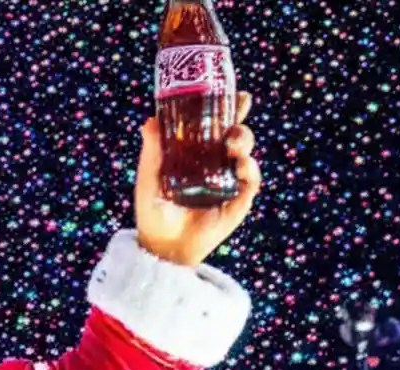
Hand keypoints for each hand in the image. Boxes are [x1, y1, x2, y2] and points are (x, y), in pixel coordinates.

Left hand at [134, 91, 260, 265]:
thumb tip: (150, 120)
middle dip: (240, 118)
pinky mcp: (238, 201)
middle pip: (234, 134)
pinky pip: (250, 181)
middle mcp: (216, 165)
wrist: (162, 247)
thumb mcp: (149, 178)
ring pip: (245, 153)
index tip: (232, 92)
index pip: (214, 126)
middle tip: (240, 105)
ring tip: (234, 142)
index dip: (226, 108)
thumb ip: (152, 151)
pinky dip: (249, 170)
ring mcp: (229, 182)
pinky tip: (241, 165)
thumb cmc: (154, 212)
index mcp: (196, 155)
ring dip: (244, 141)